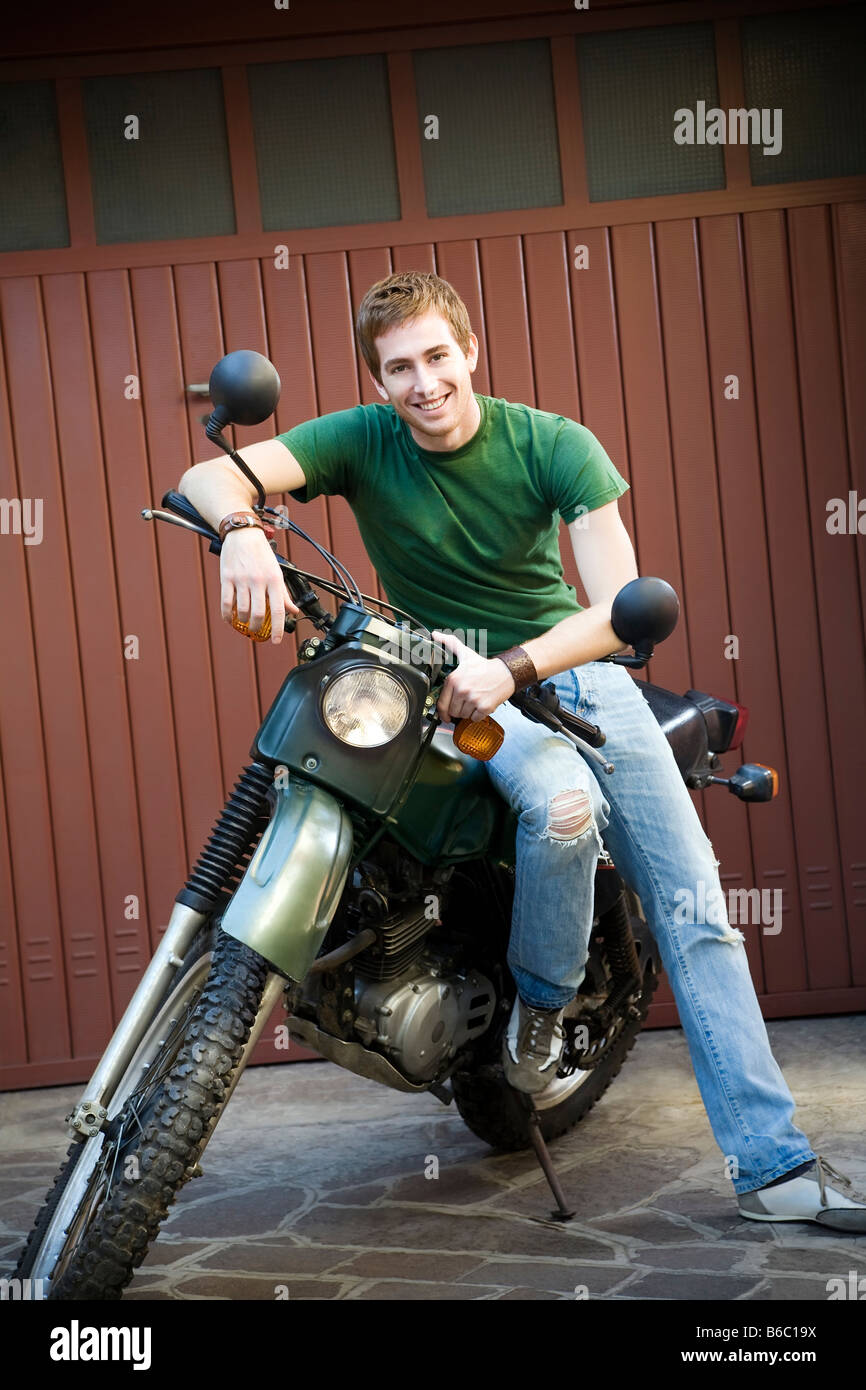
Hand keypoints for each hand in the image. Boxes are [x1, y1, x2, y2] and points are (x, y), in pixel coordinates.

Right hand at [219, 528, 300, 643]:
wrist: (243, 533)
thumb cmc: (261, 553)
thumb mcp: (277, 571)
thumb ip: (283, 593)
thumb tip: (293, 610)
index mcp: (274, 579)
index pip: (278, 610)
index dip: (277, 629)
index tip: (276, 641)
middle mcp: (259, 580)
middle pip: (258, 614)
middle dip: (257, 628)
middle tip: (257, 631)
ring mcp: (242, 579)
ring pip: (242, 610)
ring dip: (243, 621)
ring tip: (245, 622)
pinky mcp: (227, 578)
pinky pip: (226, 602)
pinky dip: (227, 615)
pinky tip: (230, 618)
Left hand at [432, 630, 514, 722]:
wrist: (505, 672)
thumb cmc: (484, 666)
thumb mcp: (464, 653)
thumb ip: (448, 643)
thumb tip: (435, 634)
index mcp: (453, 680)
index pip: (442, 704)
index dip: (443, 712)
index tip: (445, 715)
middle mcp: (462, 690)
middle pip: (453, 712)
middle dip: (458, 710)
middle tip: (465, 702)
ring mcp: (473, 699)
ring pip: (463, 716)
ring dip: (468, 713)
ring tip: (473, 701)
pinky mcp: (484, 707)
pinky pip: (475, 719)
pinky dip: (477, 715)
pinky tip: (480, 705)